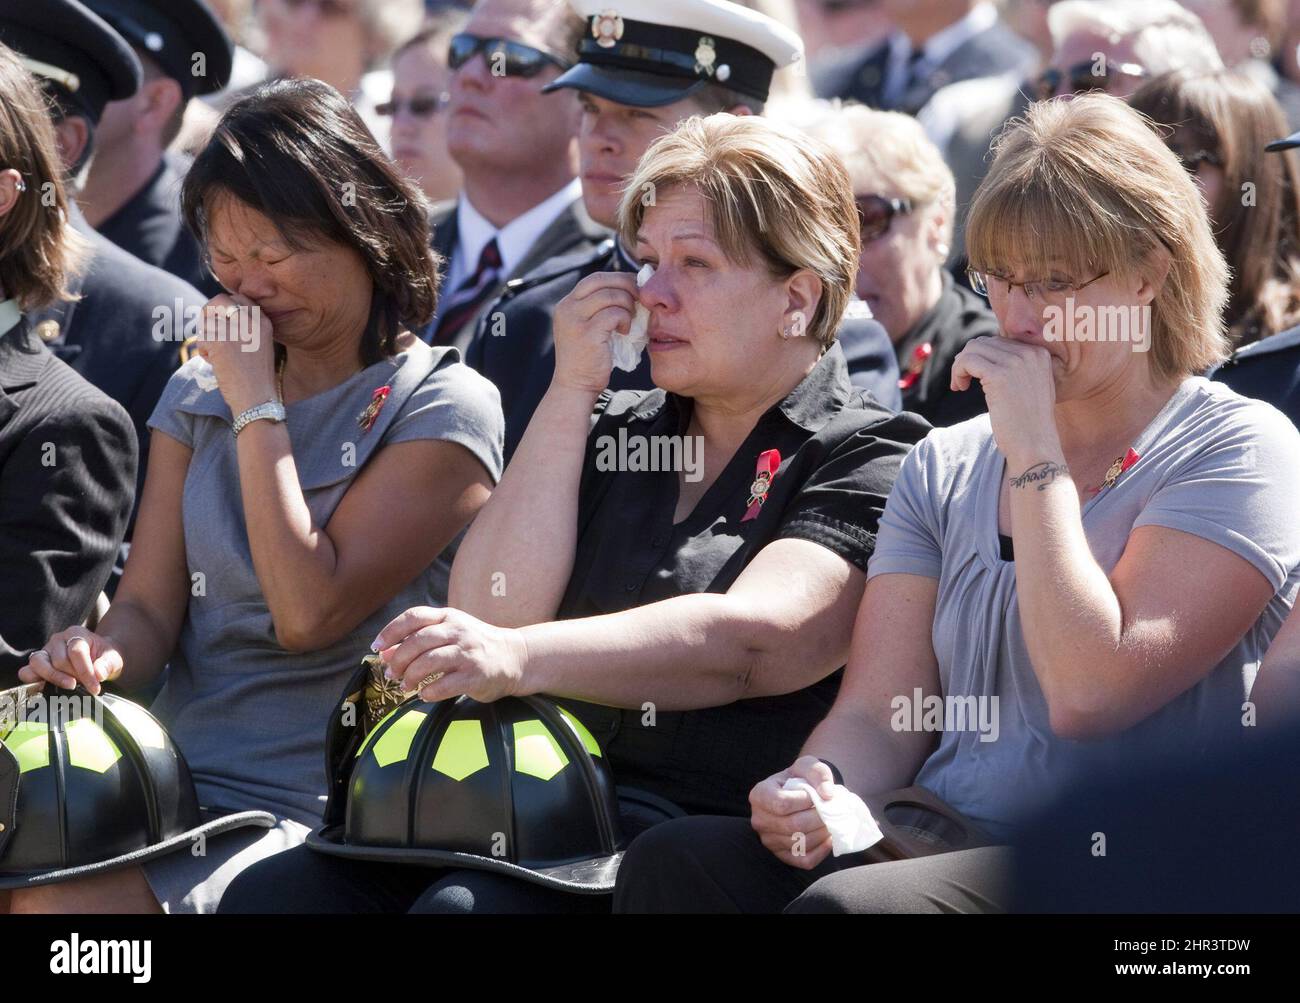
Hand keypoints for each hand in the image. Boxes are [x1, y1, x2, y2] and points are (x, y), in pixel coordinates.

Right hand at [18, 627, 123, 695]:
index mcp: (77, 633)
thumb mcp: (113, 659)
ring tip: (70, 687)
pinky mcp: (37, 664)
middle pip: (59, 660)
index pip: (76, 651)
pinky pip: (26, 672)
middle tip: (85, 686)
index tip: (94, 688)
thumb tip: (98, 674)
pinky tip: (48, 689)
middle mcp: (58, 639)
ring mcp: (45, 651)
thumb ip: (108, 665)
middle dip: (73, 676)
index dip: (85, 671)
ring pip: (38, 663)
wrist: (98, 659)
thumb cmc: (104, 658)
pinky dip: (34, 681)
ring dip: (54, 678)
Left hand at [194, 293, 276, 414]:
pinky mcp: (221, 341)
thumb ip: (243, 327)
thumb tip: (215, 315)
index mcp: (264, 321)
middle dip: (208, 314)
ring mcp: (236, 330)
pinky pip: (202, 337)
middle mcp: (252, 321)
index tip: (221, 322)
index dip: (224, 307)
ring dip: (206, 337)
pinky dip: (203, 351)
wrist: (258, 401)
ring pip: (206, 320)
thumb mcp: (258, 346)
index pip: (239, 297)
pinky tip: (214, 364)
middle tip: (209, 333)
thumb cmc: (256, 379)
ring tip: (216, 356)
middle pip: (219, 300)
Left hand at [371, 606, 526, 703]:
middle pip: (418, 641)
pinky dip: (429, 691)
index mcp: (449, 617)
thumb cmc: (476, 645)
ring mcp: (468, 653)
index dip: (391, 631)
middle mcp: (459, 631)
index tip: (377, 647)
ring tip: (405, 685)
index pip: (414, 617)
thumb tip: (384, 652)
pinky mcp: (476, 675)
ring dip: (411, 676)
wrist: (515, 656)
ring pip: (429, 662)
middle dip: (398, 659)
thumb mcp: (449, 634)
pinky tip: (424, 694)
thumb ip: (418, 639)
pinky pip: (445, 685)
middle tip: (391, 674)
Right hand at [552, 272, 638, 393]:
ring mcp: (575, 320)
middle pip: (602, 280)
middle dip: (627, 286)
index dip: (618, 279)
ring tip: (630, 320)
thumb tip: (631, 290)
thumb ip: (599, 309)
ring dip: (627, 305)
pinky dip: (625, 319)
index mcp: (567, 304)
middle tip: (640, 299)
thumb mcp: (588, 327)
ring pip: (611, 296)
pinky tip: (625, 331)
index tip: (635, 288)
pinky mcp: (587, 333)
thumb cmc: (588, 359)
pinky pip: (614, 314)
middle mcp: (567, 308)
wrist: (575, 386)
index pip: (595, 279)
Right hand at [748, 755, 836, 869]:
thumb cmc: (800, 778)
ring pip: (800, 843)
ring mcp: (769, 840)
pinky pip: (804, 860)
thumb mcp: (807, 765)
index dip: (806, 801)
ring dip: (822, 833)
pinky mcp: (781, 855)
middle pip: (793, 825)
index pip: (782, 803)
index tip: (819, 794)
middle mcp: (759, 820)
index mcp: (759, 795)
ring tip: (832, 821)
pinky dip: (821, 851)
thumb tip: (828, 794)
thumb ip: (818, 773)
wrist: (799, 795)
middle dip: (819, 818)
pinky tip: (828, 838)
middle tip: (833, 811)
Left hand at [951, 337, 1060, 467]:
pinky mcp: (999, 375)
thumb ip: (1016, 367)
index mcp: (1039, 353)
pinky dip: (958, 372)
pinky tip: (960, 388)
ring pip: (973, 349)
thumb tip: (984, 351)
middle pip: (984, 342)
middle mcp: (1030, 353)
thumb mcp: (1029, 386)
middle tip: (962, 381)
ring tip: (960, 385)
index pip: (999, 341)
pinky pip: (967, 361)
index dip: (980, 356)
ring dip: (960, 366)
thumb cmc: (1027, 423)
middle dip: (968, 360)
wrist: (1035, 446)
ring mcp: (1016, 362)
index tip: (973, 375)